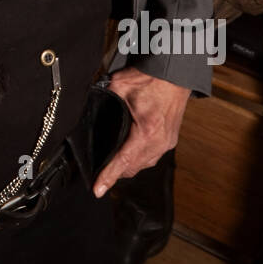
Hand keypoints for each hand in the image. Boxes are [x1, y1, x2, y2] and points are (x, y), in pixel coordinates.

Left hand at [93, 67, 190, 196]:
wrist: (175, 73)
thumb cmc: (150, 78)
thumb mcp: (120, 85)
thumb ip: (103, 98)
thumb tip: (87, 106)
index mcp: (146, 130)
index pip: (123, 160)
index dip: (108, 176)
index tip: (97, 189)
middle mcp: (159, 141)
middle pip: (133, 168)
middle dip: (115, 173)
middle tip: (99, 174)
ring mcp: (167, 142)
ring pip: (144, 165)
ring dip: (128, 167)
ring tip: (112, 165)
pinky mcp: (170, 139)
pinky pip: (152, 157)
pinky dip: (139, 159)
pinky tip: (129, 154)